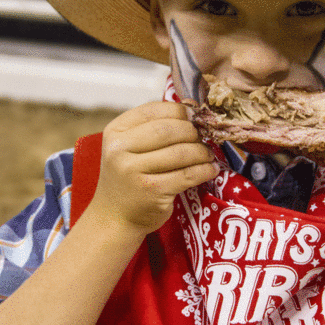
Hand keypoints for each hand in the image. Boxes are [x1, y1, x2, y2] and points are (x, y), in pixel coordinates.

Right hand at [87, 101, 217, 237]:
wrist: (114, 217)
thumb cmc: (128, 178)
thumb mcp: (129, 147)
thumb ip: (153, 127)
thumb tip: (192, 107)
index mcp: (115, 131)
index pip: (153, 110)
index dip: (179, 110)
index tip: (194, 116)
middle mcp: (120, 149)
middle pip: (169, 130)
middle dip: (193, 132)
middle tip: (203, 137)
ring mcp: (134, 171)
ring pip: (181, 152)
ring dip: (202, 152)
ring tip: (208, 154)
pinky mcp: (152, 191)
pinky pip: (188, 175)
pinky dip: (205, 170)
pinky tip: (210, 170)